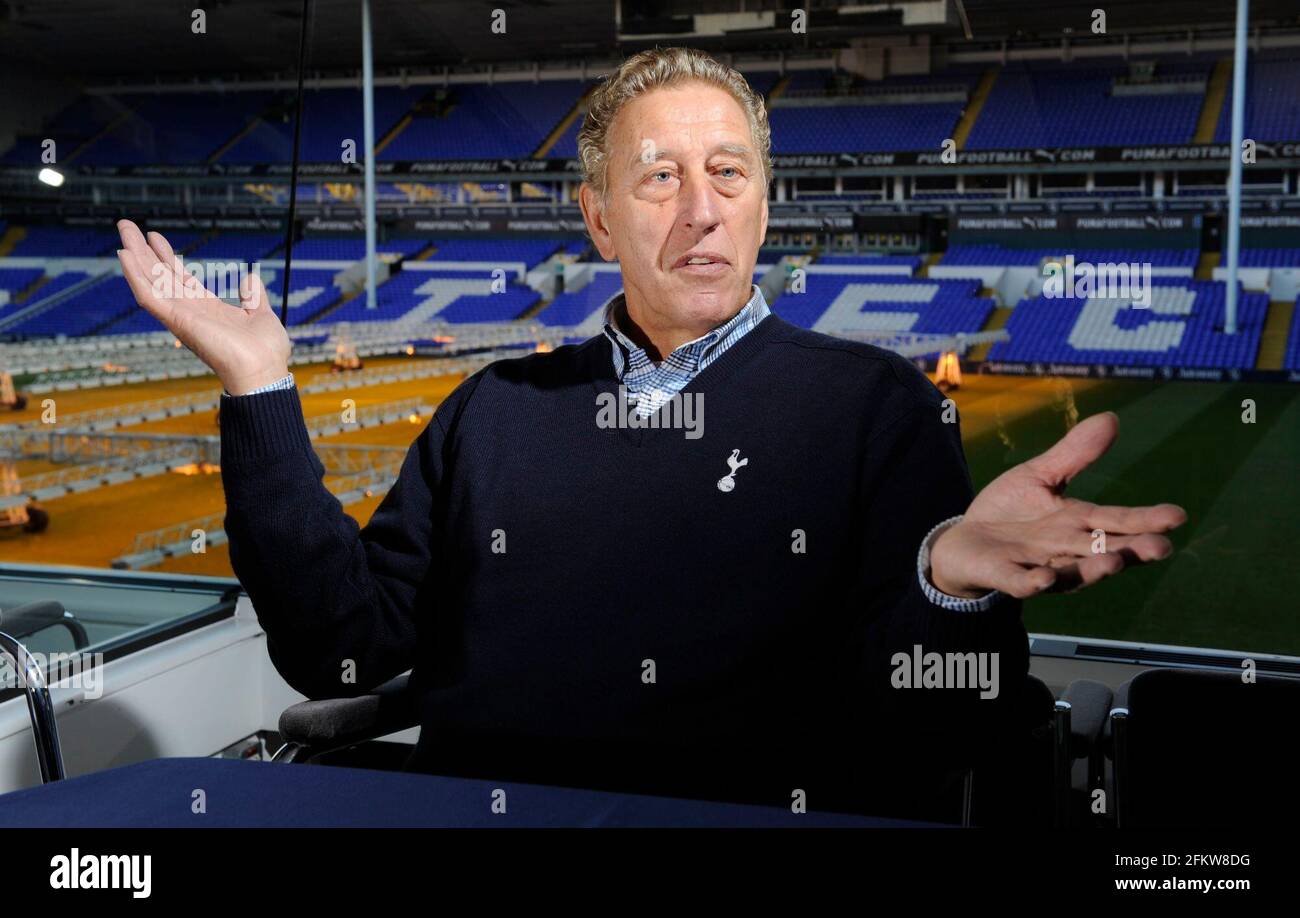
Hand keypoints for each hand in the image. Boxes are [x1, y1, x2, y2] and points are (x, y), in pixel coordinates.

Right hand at [115, 219, 290, 394]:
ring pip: (150, 281)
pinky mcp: (177, 321)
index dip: (167, 257)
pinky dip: (135, 277)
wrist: (265, 371)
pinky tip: (125, 256)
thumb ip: (253, 297)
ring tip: (123, 231)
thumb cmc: (265, 352)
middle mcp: (190, 311)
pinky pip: (149, 297)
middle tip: (127, 226)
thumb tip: (250, 278)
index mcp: (208, 308)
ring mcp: (181, 316)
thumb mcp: (260, 315)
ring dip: (134, 256)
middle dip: (143, 250)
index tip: (155, 237)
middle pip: (160, 275)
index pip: (180, 278)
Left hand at [930, 412, 1186, 599]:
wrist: (964, 543)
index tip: (1177, 515)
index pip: (1117, 521)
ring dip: (1092, 570)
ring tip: (1113, 563)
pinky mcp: (1006, 576)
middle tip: (1161, 548)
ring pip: (1070, 572)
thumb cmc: (1010, 513)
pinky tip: (1042, 579)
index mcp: (1078, 524)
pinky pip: (1021, 583)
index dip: (1146, 520)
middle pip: (1104, 551)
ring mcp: (1037, 565)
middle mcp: (1065, 549)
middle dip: (1132, 551)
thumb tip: (1112, 418)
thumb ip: (1074, 454)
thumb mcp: (1040, 476)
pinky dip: (1033, 583)